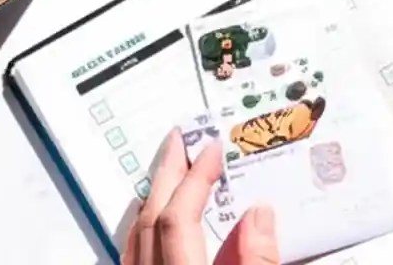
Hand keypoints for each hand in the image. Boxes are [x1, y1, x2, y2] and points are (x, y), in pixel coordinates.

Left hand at [123, 129, 280, 264]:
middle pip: (152, 218)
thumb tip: (259, 213)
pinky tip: (152, 217)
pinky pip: (133, 254)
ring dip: (155, 197)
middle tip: (182, 140)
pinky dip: (143, 227)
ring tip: (169, 169)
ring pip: (137, 233)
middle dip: (169, 174)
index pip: (179, 218)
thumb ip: (257, 260)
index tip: (213, 149)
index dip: (196, 180)